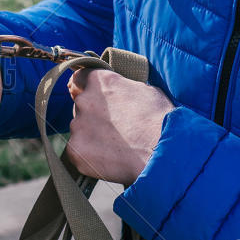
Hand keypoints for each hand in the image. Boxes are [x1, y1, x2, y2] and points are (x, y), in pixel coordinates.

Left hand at [63, 67, 173, 185]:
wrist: (163, 152)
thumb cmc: (161, 121)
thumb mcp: (146, 91)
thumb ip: (123, 88)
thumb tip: (120, 92)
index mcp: (100, 82)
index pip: (79, 79)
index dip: (85, 89)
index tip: (93, 98)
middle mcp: (84, 100)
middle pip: (81, 107)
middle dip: (93, 116)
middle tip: (115, 129)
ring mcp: (78, 127)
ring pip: (80, 131)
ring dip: (92, 137)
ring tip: (117, 147)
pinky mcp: (76, 151)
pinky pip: (78, 152)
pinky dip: (90, 157)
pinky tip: (110, 160)